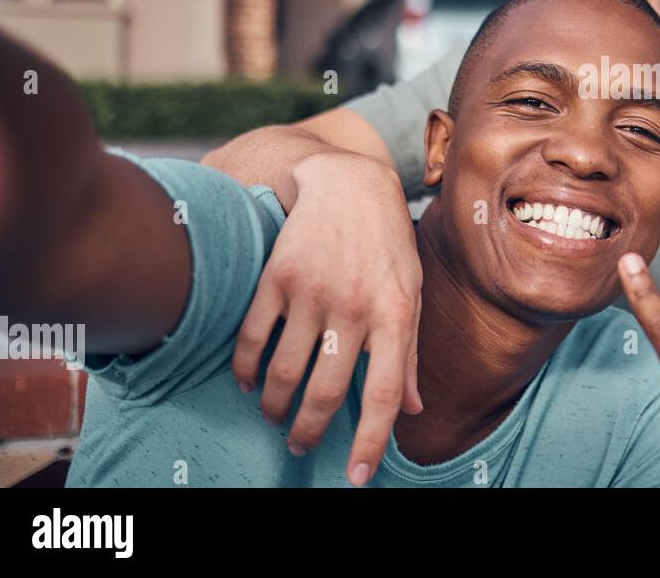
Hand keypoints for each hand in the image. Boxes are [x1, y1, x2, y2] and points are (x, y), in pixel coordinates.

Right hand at [231, 151, 422, 486]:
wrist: (349, 182)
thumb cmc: (388, 245)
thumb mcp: (413, 293)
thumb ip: (410, 353)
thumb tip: (413, 410)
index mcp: (397, 315)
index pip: (384, 394)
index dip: (370, 442)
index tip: (356, 477)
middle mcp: (354, 307)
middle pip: (325, 392)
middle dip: (309, 431)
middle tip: (301, 445)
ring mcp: (312, 292)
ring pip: (284, 373)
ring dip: (275, 406)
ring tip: (276, 415)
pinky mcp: (276, 278)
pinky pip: (253, 339)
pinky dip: (245, 370)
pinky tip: (248, 381)